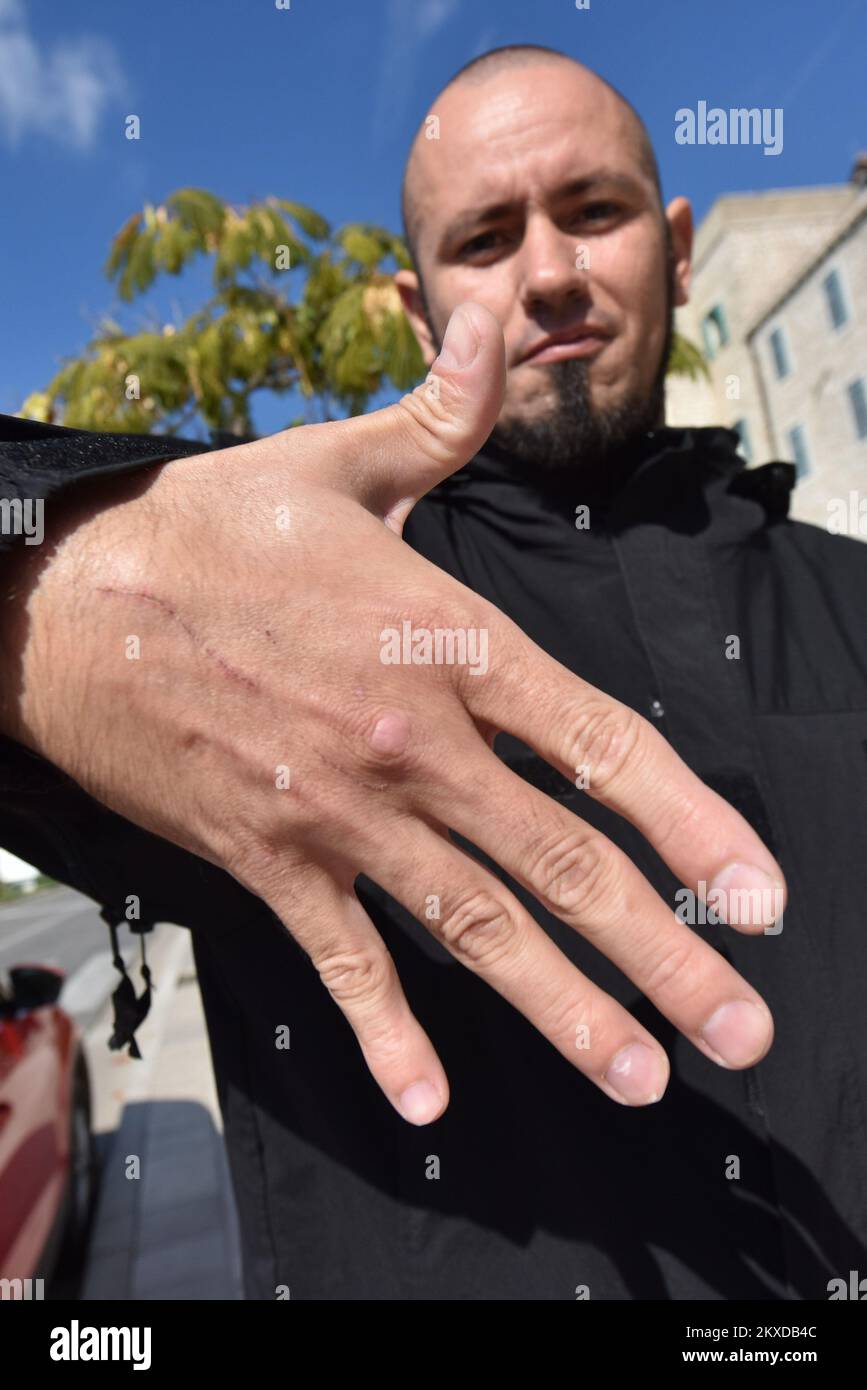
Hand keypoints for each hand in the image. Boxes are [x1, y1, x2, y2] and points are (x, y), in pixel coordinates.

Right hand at [0, 302, 784, 1122]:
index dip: (692, 822)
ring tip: (639, 1079)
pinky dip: (389, 1032)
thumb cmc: (211, 527)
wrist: (66, 599)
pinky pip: (342, 961)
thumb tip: (505, 314)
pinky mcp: (268, 861)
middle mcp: (412, 743)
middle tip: (741, 1033)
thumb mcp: (340, 461)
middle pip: (562, 862)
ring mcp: (340, 813)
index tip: (758, 894)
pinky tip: (433, 1099)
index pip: (601, 742)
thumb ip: (445, 409)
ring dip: (564, 1011)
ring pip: (474, 927)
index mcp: (449, 644)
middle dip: (663, 953)